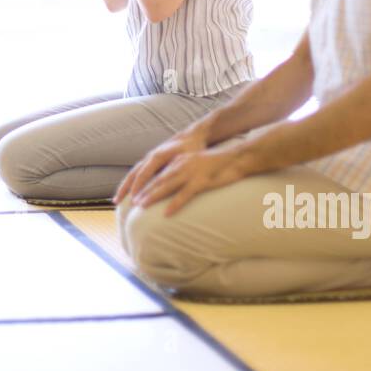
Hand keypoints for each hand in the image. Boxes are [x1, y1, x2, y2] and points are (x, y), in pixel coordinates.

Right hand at [114, 125, 209, 204]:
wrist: (191, 136)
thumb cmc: (190, 148)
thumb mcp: (185, 158)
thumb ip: (175, 168)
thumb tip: (168, 181)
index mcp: (157, 156)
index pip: (143, 174)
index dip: (137, 187)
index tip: (133, 200)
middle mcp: (150, 157)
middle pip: (133, 174)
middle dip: (125, 188)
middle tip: (117, 202)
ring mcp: (149, 159)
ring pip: (133, 174)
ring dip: (124, 187)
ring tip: (116, 200)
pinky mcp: (151, 161)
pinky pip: (137, 174)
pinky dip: (130, 184)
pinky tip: (127, 194)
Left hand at [125, 138, 264, 216]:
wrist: (238, 158)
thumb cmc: (219, 165)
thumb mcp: (197, 165)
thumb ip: (185, 172)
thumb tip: (175, 184)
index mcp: (180, 161)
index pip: (158, 173)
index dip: (145, 183)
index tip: (134, 194)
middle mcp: (182, 165)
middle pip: (159, 180)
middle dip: (144, 191)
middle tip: (133, 202)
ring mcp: (192, 173)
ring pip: (167, 186)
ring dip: (153, 196)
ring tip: (142, 206)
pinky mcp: (202, 181)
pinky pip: (185, 195)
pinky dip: (175, 204)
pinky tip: (167, 213)